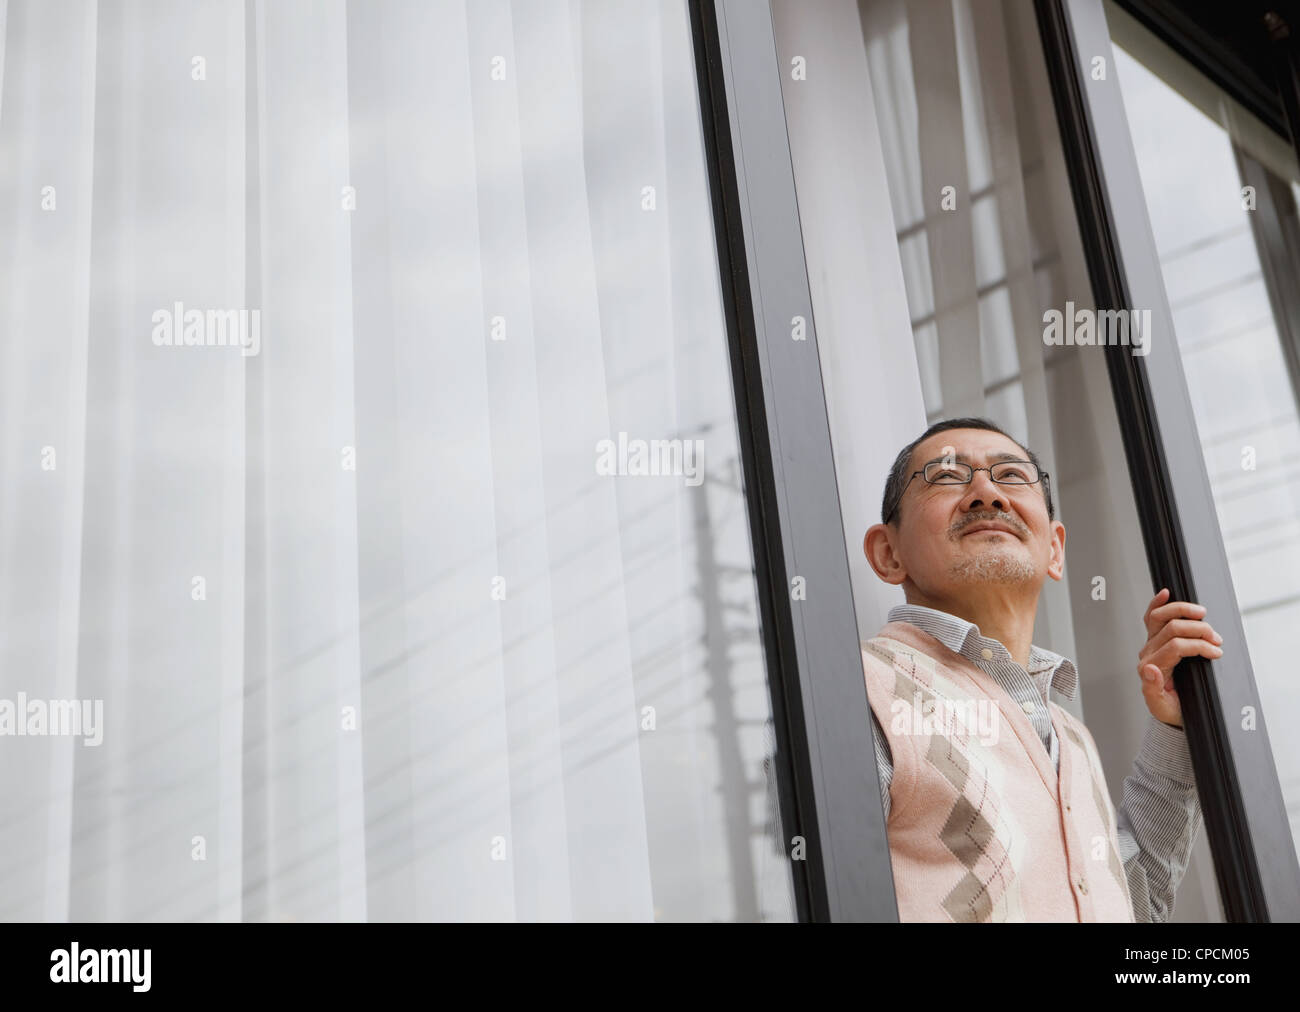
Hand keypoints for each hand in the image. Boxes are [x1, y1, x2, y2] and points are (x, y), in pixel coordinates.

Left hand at [1137, 588, 1222, 727]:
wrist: (1170, 711)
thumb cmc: (1170, 709)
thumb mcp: (1162, 706)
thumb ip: (1152, 689)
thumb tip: (1149, 669)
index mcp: (1150, 668)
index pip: (1176, 647)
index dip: (1199, 646)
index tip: (1217, 652)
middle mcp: (1148, 653)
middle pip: (1173, 629)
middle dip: (1199, 630)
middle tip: (1217, 640)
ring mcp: (1150, 644)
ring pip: (1162, 617)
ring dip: (1186, 613)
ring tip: (1204, 618)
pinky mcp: (1155, 639)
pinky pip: (1152, 617)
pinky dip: (1158, 603)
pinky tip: (1166, 593)